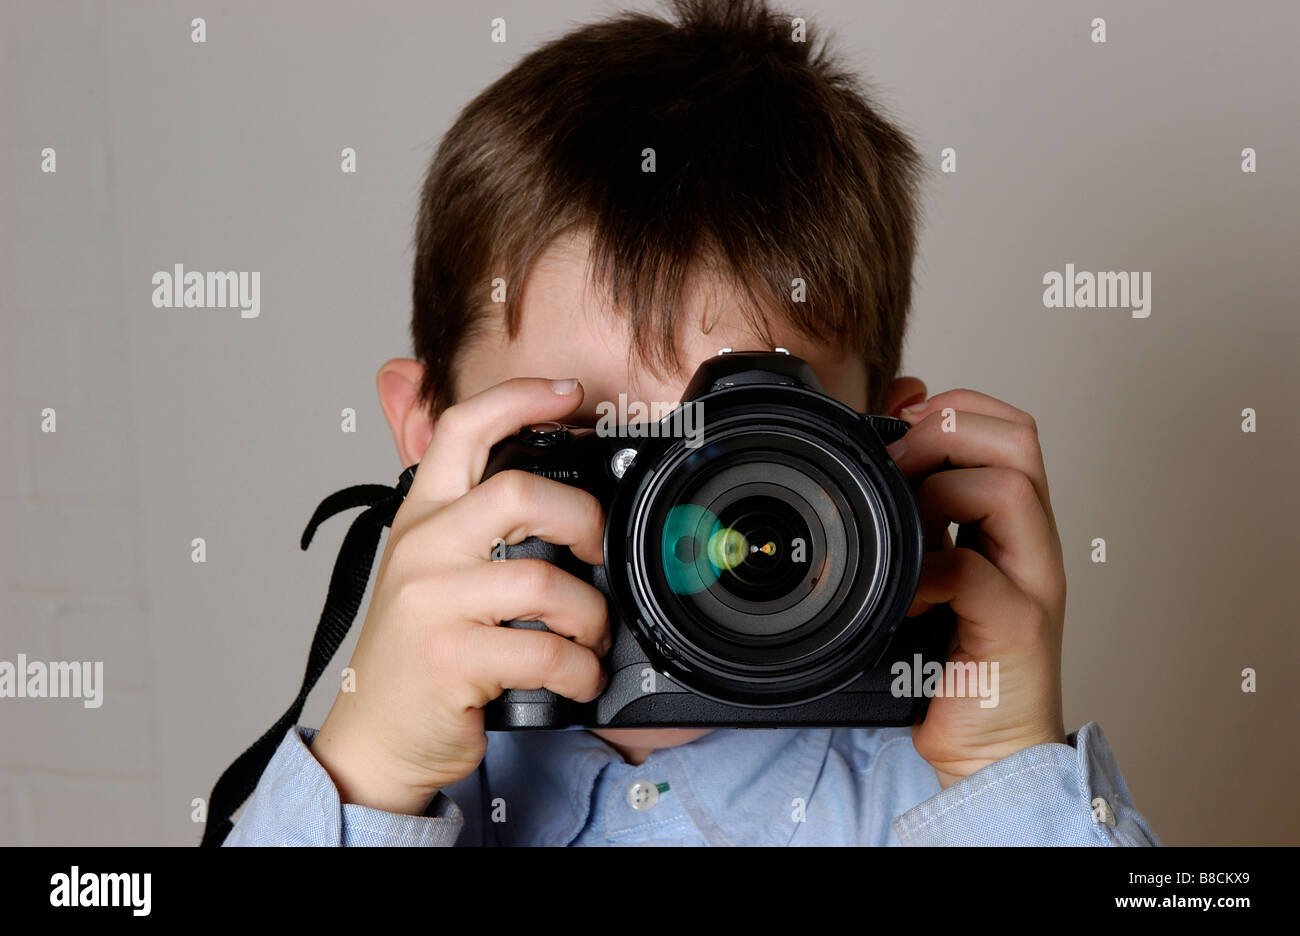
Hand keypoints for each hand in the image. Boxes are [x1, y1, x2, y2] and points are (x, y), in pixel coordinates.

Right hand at [309, 378, 609, 814]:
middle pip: (518, 494)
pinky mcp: (448, 659)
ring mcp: (430, 603)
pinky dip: (578, 668)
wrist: (376, 737)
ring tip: (588, 635)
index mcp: (422, 516)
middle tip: (598, 550)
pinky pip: (543, 652)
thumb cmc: (417, 649)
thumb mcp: (427, 567)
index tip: (569, 393)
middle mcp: (421, 549)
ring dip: (588, 615)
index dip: (520, 397)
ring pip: (542, 581)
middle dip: (582, 520)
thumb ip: (463, 514)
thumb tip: (495, 449)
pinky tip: (577, 675)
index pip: (462, 429)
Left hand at [886, 390, 1067, 788]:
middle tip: (899, 468)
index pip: (1009, 427)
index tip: (902, 430)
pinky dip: (926, 571)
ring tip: (906, 532)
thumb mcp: (927, 572)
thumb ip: (915, 517)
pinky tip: (903, 595)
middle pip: (1019, 439)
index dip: (955, 410)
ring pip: (1010, 489)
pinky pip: (972, 570)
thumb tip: (880, 457)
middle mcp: (1031, 543)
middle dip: (947, 434)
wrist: (989, 752)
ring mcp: (1032, 583)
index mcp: (1011, 524)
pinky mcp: (1017, 628)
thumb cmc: (953, 663)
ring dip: (939, 493)